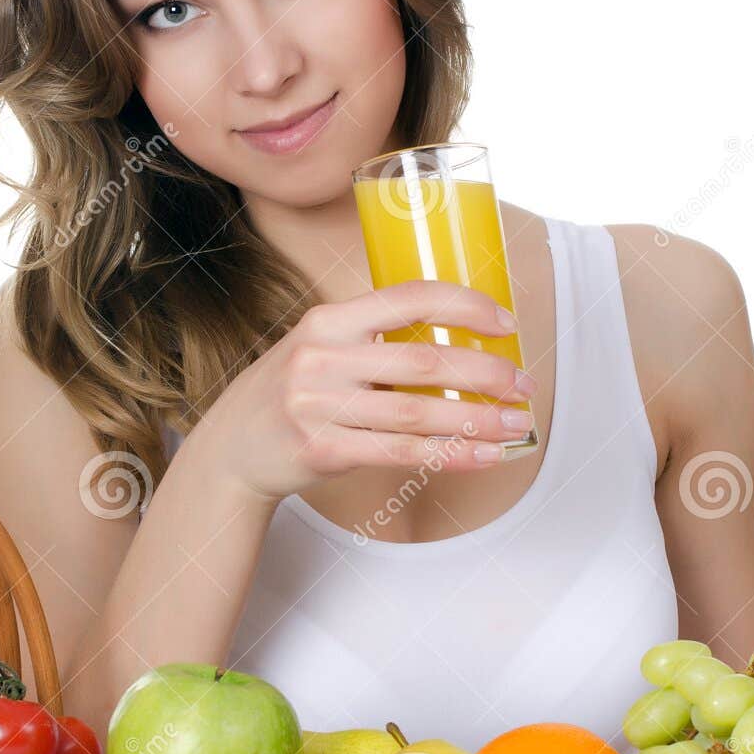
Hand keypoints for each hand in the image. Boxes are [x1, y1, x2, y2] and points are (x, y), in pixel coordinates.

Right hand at [201, 278, 538, 503]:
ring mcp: (319, 405)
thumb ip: (372, 339)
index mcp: (328, 320)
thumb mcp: (320, 348)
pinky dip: (451, 455)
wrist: (230, 448)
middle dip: (485, 373)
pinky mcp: (322, 449)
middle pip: (423, 361)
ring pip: (418, 413)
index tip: (505, 323)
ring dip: (477, 420)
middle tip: (522, 385)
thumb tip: (458, 341)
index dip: (465, 306)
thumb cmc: (291, 393)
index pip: (408, 297)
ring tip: (515, 424)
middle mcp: (322, 357)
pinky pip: (401, 453)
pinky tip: (484, 456)